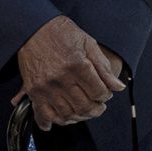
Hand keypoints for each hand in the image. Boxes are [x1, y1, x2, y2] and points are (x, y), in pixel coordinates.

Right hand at [12, 16, 126, 129]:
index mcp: (78, 65)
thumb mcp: (89, 43)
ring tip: (84, 111)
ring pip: (66, 114)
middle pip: (84, 106)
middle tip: (99, 107)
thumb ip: (104, 67)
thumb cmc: (63, 33)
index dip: (106, 96)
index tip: (106, 94)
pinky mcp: (33, 91)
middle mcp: (61, 78)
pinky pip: (43, 115)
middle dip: (96, 110)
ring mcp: (46, 87)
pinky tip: (61, 119)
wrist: (34, 28)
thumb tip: (118, 87)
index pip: (98, 92)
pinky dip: (52, 122)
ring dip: (79, 117)